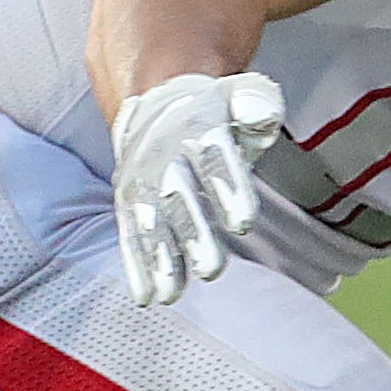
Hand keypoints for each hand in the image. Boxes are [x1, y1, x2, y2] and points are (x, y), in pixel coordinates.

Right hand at [110, 72, 286, 306]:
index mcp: (196, 126)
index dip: (228, 188)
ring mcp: (141, 183)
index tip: (244, 223)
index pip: (214, 158)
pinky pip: (131, 235)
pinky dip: (137, 265)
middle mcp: (162, 156)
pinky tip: (147, 296)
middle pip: (178, 198)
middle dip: (193, 235)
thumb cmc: (218, 108)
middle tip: (214, 271)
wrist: (161, 104)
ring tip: (173, 293)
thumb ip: (257, 103)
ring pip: (150, 223)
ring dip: (161, 259)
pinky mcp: (129, 204)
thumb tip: (261, 114)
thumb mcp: (243, 94)